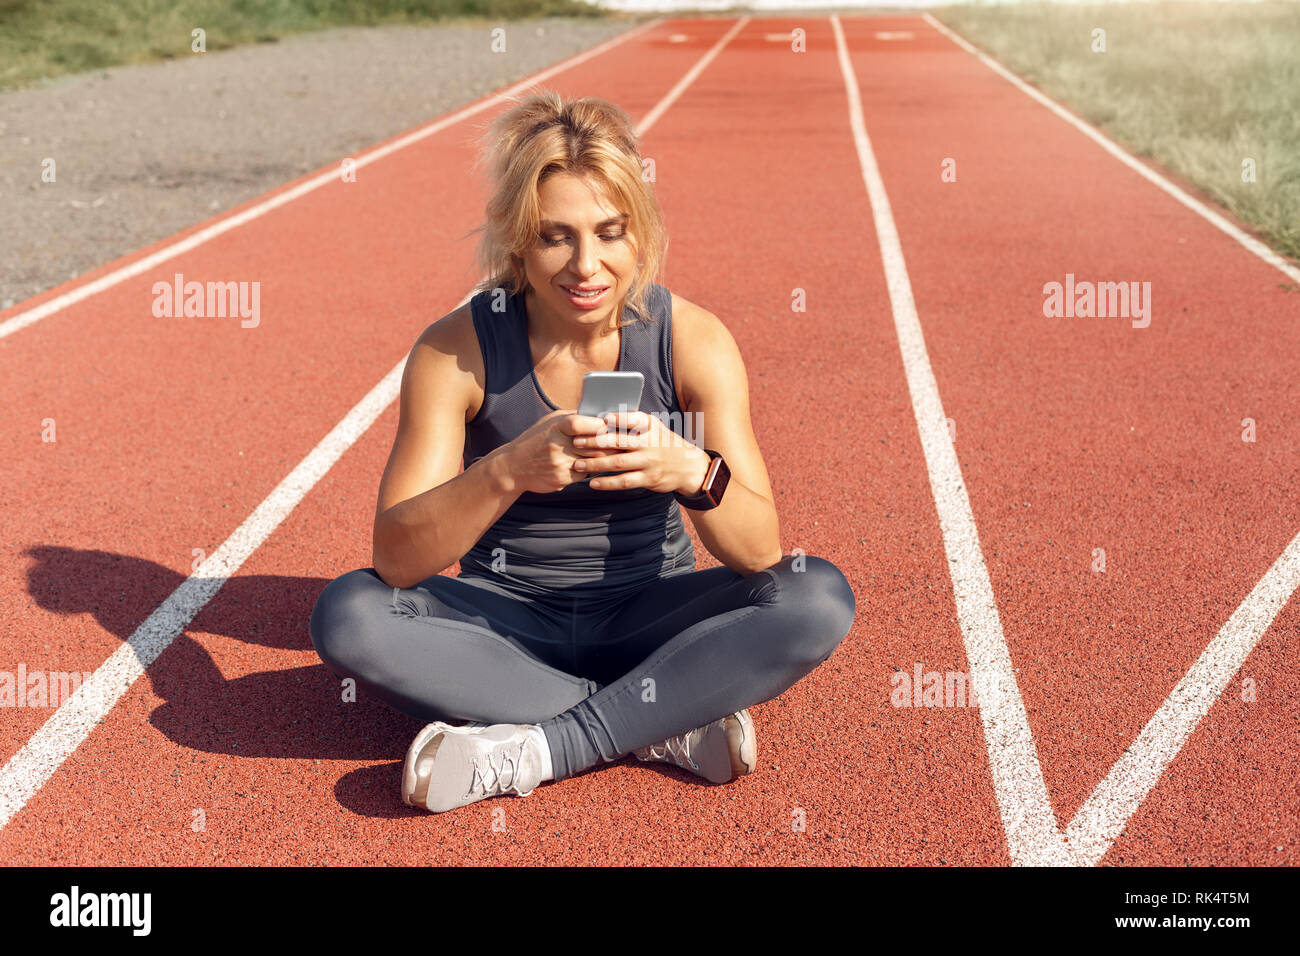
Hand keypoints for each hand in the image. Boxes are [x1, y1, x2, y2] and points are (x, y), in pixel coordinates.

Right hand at [499, 409, 610, 494]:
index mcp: (555, 427)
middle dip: (611, 444)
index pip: (579, 423)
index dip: (597, 424)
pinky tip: (594, 465)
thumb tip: (600, 413)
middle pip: (593, 445)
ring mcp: (559, 464)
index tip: (611, 424)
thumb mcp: (550, 422)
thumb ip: (573, 418)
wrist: (513, 467)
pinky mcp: (561, 479)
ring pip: (593, 461)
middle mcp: (557, 445)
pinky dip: (590, 470)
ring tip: (618, 453)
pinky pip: (584, 475)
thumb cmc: (536, 439)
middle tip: (626, 441)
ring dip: (606, 458)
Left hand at [569, 409, 708, 494]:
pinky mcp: (648, 479)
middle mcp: (649, 444)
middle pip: (618, 442)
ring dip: (596, 464)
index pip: (632, 419)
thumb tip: (604, 415)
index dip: (616, 418)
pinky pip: (624, 482)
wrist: (689, 467)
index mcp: (650, 427)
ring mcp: (648, 463)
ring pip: (618, 463)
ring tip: (578, 464)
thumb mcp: (654, 427)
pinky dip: (607, 483)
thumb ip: (633, 421)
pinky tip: (593, 483)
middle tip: (576, 441)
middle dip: (595, 442)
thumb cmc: (664, 443)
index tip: (599, 418)